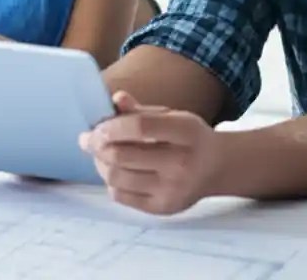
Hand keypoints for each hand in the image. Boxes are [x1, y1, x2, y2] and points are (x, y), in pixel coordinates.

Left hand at [79, 91, 223, 215]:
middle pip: (122, 156)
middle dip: (97, 146)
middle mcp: (181, 163)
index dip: (111, 126)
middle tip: (88, 140)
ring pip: (117, 178)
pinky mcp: (163, 207)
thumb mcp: (172, 116)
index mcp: (186, 132)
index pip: (140, 127)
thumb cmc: (188, 137)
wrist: (218, 167)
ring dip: (100, 163)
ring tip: (100, 154)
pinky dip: (111, 182)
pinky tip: (115, 171)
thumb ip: (142, 110)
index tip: (96, 127)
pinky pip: (121, 196)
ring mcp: (173, 189)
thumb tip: (116, 99)